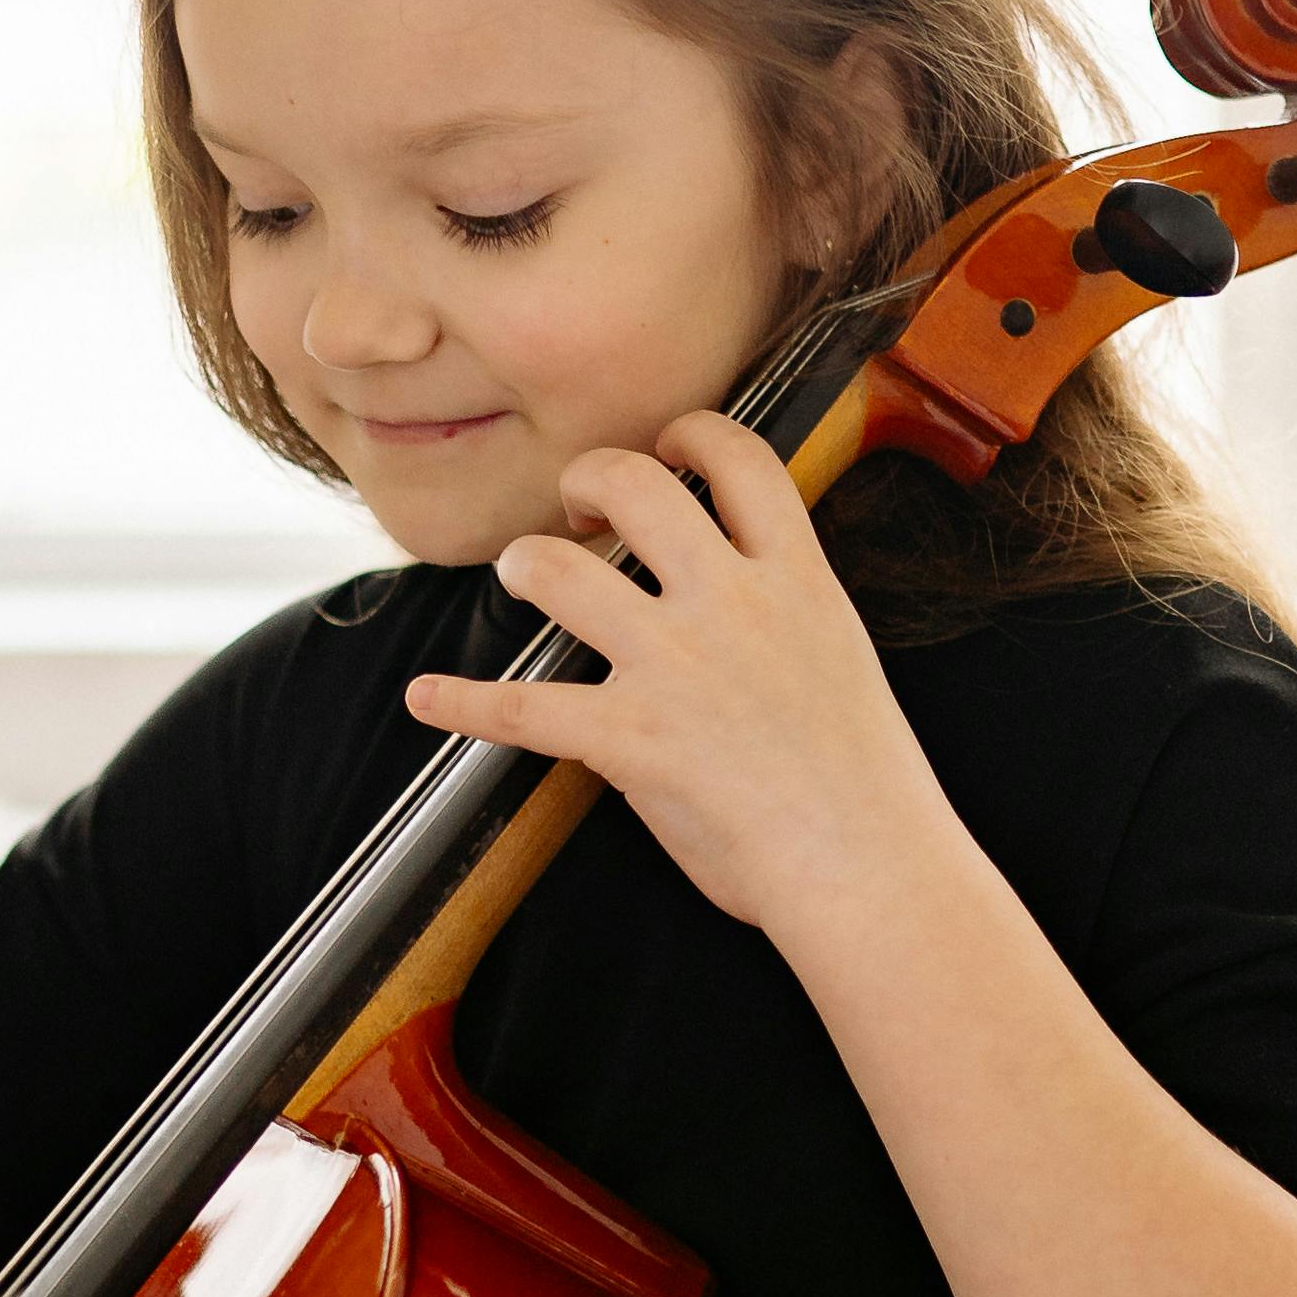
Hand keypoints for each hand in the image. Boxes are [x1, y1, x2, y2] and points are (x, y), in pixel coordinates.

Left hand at [404, 409, 964, 953]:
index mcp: (797, 579)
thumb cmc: (868, 786)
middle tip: (580, 502)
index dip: (692, 432)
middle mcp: (732, 604)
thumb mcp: (841, 660)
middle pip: (636, 484)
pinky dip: (462, 703)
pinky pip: (520, 709)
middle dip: (590, 476)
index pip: (742, 457)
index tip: (670, 444)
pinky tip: (428, 697)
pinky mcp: (630, 737)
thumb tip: (733, 602)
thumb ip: (784, 616)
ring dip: (525, 563)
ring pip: (559, 571)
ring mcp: (676, 666)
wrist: (869, 864)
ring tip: (521, 574)